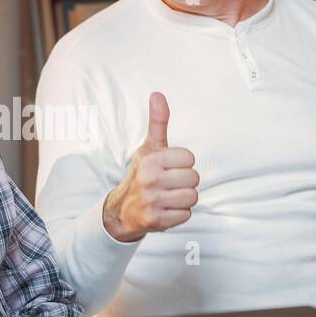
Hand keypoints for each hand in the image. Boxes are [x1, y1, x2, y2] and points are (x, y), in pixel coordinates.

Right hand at [102, 92, 198, 242]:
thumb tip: (158, 95)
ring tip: (169, 196)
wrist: (121, 209)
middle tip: (170, 183)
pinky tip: (166, 209)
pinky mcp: (156, 221)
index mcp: (150, 160)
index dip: (182, 163)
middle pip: (194, 178)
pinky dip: (179, 214)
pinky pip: (186, 215)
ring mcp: (152, 201)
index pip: (189, 158)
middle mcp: (150, 180)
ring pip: (192, 197)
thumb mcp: (149, 148)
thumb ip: (158, 122)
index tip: (169, 167)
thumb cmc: (141, 174)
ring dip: (184, 198)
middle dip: (185, 182)